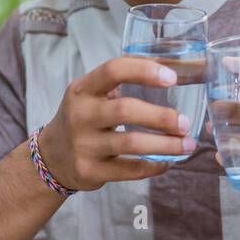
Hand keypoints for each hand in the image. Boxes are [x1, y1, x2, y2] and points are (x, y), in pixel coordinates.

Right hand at [38, 56, 195, 191]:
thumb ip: (121, 81)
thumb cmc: (84, 118)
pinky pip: (130, 170)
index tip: (172, 79)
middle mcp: (80, 115)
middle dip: (162, 117)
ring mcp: (83, 145)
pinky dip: (155, 166)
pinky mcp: (89, 171)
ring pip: (131, 143)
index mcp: (83, 89)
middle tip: (185, 123)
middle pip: (126, 110)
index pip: (113, 70)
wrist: (52, 157)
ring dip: (166, 145)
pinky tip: (168, 161)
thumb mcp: (91, 94)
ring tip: (187, 144)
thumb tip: (172, 69)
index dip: (144, 71)